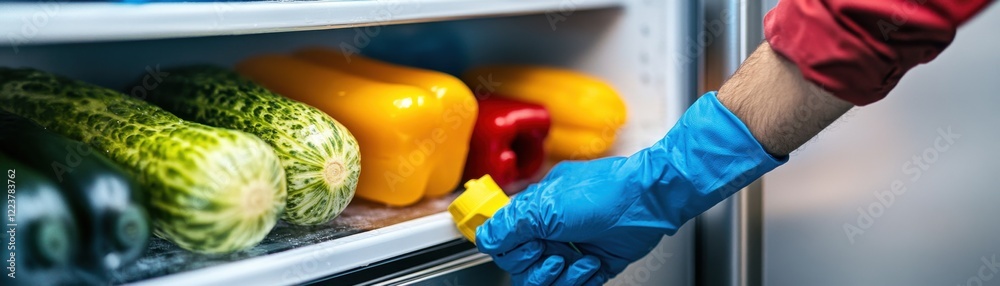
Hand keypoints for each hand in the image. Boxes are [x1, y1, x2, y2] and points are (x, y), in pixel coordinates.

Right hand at [477, 157, 668, 284]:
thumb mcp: (546, 205)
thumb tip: (483, 237)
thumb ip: (511, 224)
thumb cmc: (603, 192)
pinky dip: (581, 279)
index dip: (511, 251)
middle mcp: (549, 231)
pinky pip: (573, 285)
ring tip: (576, 259)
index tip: (527, 246)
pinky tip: (592, 261)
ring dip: (561, 275)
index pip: (504, 242)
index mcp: (534, 211)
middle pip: (522, 267)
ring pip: (546, 280)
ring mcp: (570, 248)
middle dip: (536, 265)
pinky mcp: (590, 265)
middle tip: (551, 252)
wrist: (646, 201)